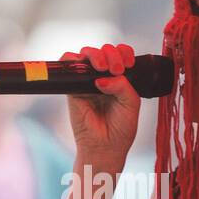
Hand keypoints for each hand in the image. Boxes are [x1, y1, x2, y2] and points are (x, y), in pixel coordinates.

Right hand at [60, 44, 139, 167]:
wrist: (105, 147)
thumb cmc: (120, 129)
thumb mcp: (131, 103)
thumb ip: (123, 85)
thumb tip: (103, 77)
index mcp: (119, 78)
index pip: (120, 54)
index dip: (124, 53)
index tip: (129, 64)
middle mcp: (102, 77)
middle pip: (104, 51)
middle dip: (112, 54)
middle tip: (117, 69)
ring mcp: (86, 80)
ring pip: (87, 53)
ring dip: (96, 55)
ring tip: (103, 68)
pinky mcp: (72, 87)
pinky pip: (67, 64)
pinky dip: (73, 59)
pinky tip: (88, 70)